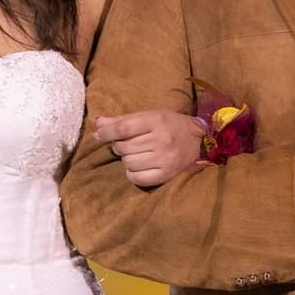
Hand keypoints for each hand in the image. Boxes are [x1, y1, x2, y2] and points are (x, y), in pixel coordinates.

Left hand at [93, 110, 210, 186]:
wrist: (198, 139)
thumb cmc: (169, 124)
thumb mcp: (148, 115)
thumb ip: (121, 119)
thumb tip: (97, 123)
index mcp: (156, 121)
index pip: (123, 128)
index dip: (107, 133)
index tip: (99, 136)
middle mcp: (161, 140)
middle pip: (124, 147)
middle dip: (118, 146)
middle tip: (126, 144)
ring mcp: (165, 159)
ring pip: (128, 163)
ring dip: (126, 159)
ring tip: (134, 154)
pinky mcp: (167, 174)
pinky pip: (138, 178)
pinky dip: (132, 174)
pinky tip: (137, 167)